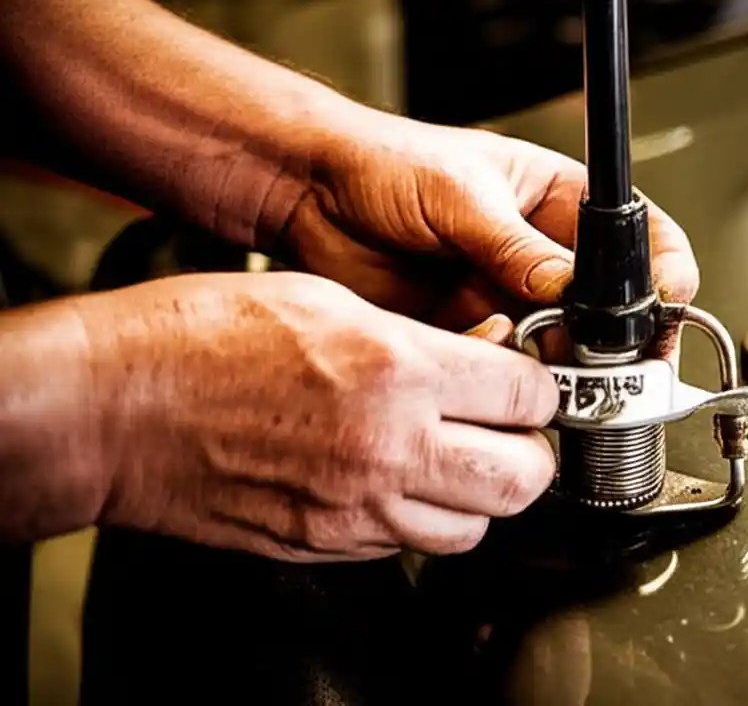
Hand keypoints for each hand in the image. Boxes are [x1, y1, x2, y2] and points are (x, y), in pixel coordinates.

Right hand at [78, 271, 559, 561]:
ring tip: (458, 458)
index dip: (539, 385)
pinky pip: (408, 545)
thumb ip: (420, 335)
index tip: (528, 380)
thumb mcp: (327, 299)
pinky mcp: (325, 544)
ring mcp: (356, 507)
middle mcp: (387, 447)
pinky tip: (397, 480)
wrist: (111, 408)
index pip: (528, 395)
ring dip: (481, 494)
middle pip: (523, 479)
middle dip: (531, 452)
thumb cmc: (199, 338)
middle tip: (512, 428)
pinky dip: (421, 519)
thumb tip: (482, 353)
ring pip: (475, 528)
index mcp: (397, 369)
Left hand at [279, 105, 699, 344]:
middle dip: (617, 334)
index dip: (661, 268)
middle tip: (613, 353)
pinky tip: (492, 350)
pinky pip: (508, 365)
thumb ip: (513, 245)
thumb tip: (565, 285)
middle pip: (610, 305)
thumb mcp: (459, 193)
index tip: (666, 298)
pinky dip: (507, 372)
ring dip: (561, 359)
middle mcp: (541, 254)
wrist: (309, 198)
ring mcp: (510, 296)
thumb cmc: (384, 164)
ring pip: (563, 345)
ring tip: (546, 355)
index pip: (635, 235)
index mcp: (556, 201)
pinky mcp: (474, 333)